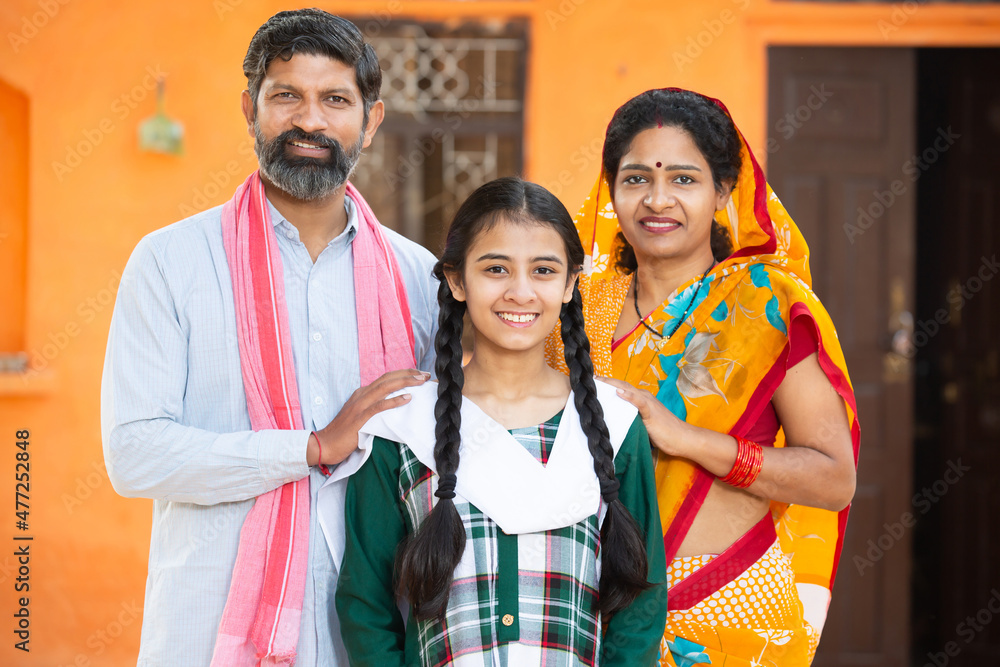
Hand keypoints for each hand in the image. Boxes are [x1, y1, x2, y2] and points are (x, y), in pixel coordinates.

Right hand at [309, 369, 429, 465]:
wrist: (325, 444)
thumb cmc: (344, 433)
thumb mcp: (360, 415)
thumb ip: (374, 408)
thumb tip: (393, 406)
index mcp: (362, 393)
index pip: (386, 378)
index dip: (403, 374)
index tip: (419, 374)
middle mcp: (362, 395)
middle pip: (388, 378)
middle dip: (408, 374)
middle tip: (426, 374)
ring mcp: (360, 405)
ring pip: (385, 387)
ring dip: (405, 382)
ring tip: (421, 380)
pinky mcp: (360, 418)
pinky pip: (380, 406)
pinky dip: (394, 400)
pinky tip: (407, 397)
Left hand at [599, 377, 691, 456]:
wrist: (682, 438)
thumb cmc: (664, 433)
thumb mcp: (643, 424)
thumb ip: (632, 418)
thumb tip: (616, 419)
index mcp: (642, 399)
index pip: (621, 389)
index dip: (607, 385)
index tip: (592, 383)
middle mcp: (644, 397)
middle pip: (622, 386)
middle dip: (606, 382)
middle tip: (590, 379)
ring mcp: (648, 403)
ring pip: (628, 390)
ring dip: (613, 385)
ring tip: (598, 381)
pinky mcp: (652, 412)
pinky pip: (639, 402)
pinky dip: (629, 396)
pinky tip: (619, 392)